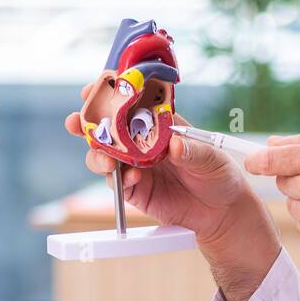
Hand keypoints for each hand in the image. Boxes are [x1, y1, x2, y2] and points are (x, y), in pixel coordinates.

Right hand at [63, 86, 279, 300]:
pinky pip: (118, 183)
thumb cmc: (219, 175)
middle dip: (88, 123)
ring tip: (108, 162)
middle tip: (77, 122)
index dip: (109, 93)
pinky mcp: (136, 190)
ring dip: (98, 155)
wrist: (222, 211)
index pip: (130, 102)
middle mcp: (141, 142)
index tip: (94, 88)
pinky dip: (119, 179)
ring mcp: (135, 165)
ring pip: (104, 156)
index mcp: (159, 123)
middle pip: (106, 128)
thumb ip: (192, 151)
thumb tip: (174, 145)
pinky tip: (131, 178)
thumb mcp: (212, 159)